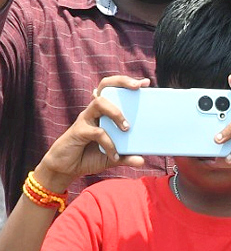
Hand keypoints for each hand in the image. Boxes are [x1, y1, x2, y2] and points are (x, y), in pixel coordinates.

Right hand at [35, 76, 149, 192]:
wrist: (65, 169)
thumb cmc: (89, 156)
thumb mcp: (113, 157)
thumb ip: (126, 157)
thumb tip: (142, 160)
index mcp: (104, 113)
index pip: (114, 90)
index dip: (127, 82)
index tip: (145, 83)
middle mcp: (94, 111)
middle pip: (105, 86)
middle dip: (122, 82)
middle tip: (137, 87)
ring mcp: (86, 119)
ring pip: (100, 103)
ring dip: (116, 113)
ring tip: (126, 129)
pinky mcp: (79, 130)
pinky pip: (98, 132)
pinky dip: (109, 144)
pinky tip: (114, 156)